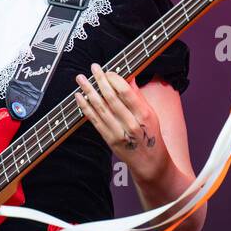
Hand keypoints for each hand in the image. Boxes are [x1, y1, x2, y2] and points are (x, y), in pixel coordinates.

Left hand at [74, 64, 167, 179]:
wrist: (149, 162)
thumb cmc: (151, 134)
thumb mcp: (151, 114)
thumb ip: (138, 96)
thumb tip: (129, 77)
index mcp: (144, 114)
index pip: (127, 93)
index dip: (115, 80)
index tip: (108, 71)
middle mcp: (131, 124)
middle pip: (112, 98)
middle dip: (100, 81)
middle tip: (93, 68)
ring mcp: (119, 133)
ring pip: (100, 108)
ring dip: (89, 91)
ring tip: (81, 79)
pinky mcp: (109, 139)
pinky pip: (94, 121)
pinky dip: (85, 108)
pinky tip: (79, 97)